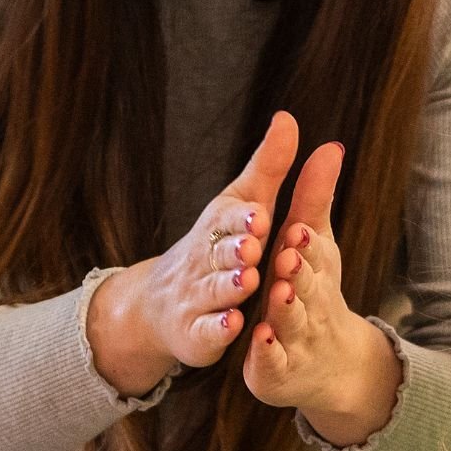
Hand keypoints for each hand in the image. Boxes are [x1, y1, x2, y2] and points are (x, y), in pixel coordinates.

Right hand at [85, 111, 299, 392]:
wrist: (162, 303)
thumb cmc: (217, 245)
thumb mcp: (243, 204)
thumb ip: (268, 167)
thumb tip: (288, 118)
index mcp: (219, 227)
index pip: (228, 219)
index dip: (243, 218)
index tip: (260, 214)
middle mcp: (205, 260)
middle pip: (219, 254)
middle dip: (235, 250)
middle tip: (253, 246)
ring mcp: (197, 297)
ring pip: (214, 291)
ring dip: (229, 286)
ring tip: (249, 280)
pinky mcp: (196, 333)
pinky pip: (205, 331)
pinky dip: (217, 328)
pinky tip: (233, 325)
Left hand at [241, 138, 394, 441]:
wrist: (323, 359)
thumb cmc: (311, 287)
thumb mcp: (311, 241)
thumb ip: (313, 196)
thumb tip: (331, 144)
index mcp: (316, 268)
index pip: (313, 253)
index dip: (307, 243)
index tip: (297, 228)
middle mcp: (311, 302)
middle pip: (306, 287)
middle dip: (299, 272)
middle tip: (287, 255)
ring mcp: (296, 337)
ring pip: (289, 322)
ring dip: (285, 310)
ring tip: (277, 295)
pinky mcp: (276, 368)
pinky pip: (271, 360)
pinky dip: (266, 352)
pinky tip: (258, 339)